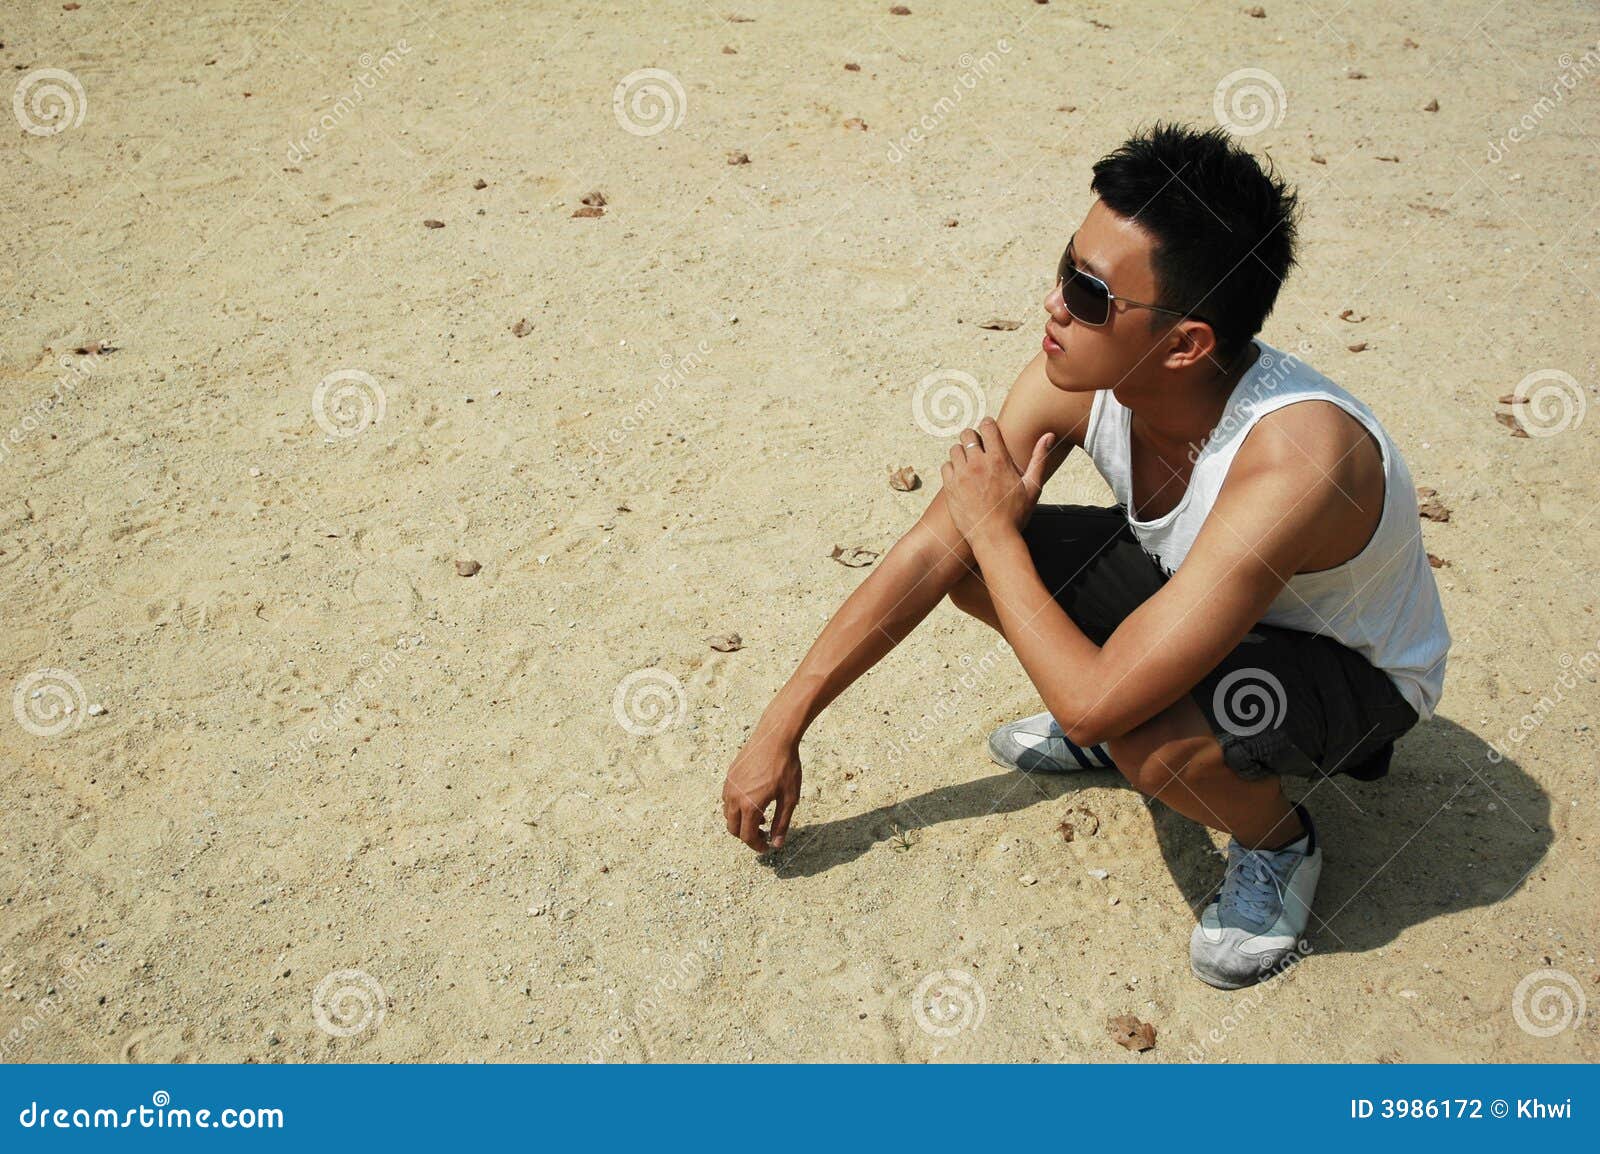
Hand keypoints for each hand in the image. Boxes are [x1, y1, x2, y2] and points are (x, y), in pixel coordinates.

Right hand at [722, 726, 802, 852]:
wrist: (774, 737)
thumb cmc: (785, 766)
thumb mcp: (790, 798)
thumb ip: (782, 823)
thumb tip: (776, 844)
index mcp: (750, 806)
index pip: (747, 836)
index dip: (757, 846)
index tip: (766, 848)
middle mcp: (734, 798)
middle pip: (733, 828)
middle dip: (747, 836)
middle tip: (763, 835)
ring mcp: (729, 786)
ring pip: (728, 813)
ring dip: (741, 821)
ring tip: (761, 817)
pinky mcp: (729, 776)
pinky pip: (727, 798)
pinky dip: (737, 807)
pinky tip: (754, 800)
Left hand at [939, 417, 1054, 549]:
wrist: (994, 538)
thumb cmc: (1016, 514)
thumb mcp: (1033, 486)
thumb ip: (1039, 458)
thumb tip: (1048, 435)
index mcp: (998, 459)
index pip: (987, 426)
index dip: (988, 425)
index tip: (989, 430)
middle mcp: (977, 464)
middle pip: (967, 434)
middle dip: (972, 437)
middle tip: (978, 447)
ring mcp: (961, 475)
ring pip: (954, 449)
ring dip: (962, 453)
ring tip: (970, 464)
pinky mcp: (950, 487)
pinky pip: (945, 467)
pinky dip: (952, 468)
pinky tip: (961, 477)